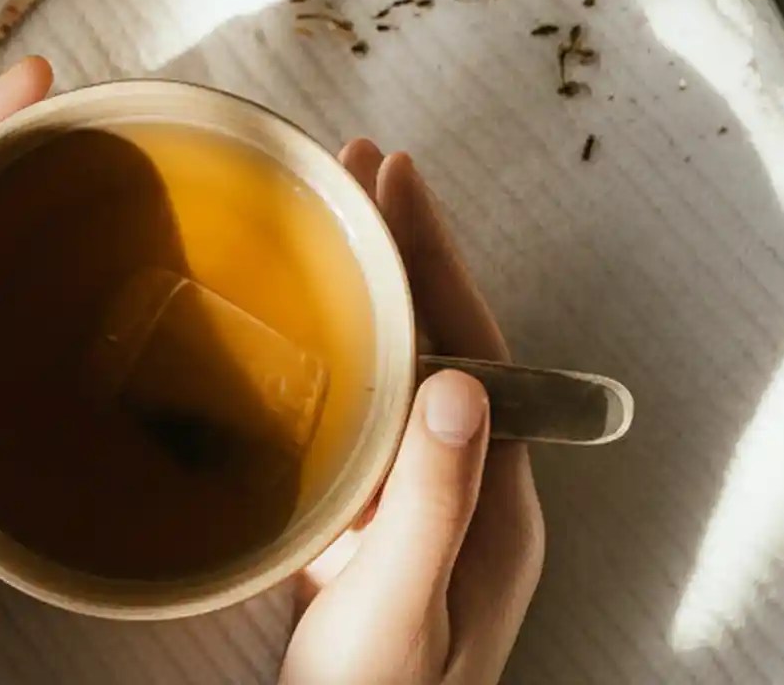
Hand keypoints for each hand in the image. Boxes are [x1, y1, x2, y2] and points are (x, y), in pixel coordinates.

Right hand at [280, 141, 545, 683]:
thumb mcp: (400, 609)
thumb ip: (433, 504)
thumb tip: (461, 382)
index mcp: (492, 495)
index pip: (473, 346)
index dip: (435, 258)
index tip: (396, 179)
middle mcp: (462, 484)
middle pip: (439, 342)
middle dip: (400, 254)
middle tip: (353, 173)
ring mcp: (411, 500)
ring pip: (394, 374)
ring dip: (364, 296)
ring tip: (325, 228)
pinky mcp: (364, 523)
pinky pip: (354, 419)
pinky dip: (327, 360)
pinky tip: (291, 334)